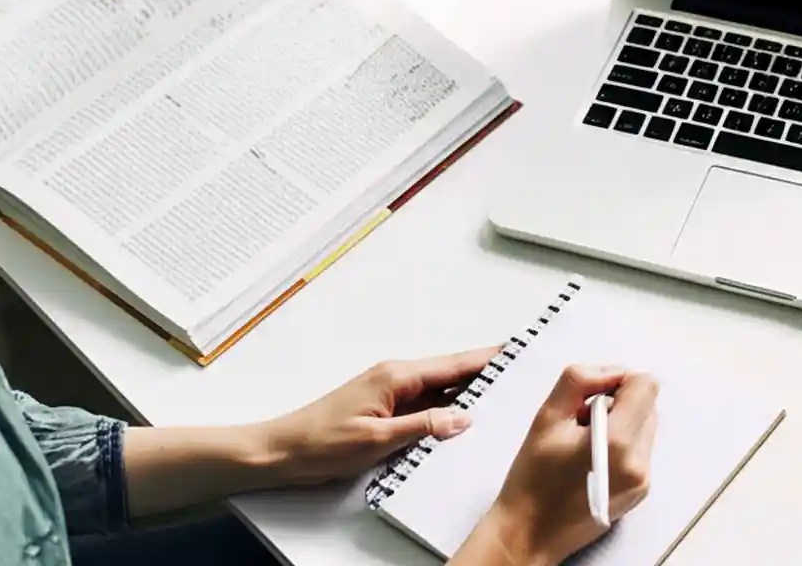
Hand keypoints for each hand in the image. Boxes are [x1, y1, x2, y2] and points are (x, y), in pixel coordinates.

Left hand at [260, 347, 497, 485]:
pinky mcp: (386, 408)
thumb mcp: (377, 440)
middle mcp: (396, 378)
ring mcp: (391, 392)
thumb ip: (423, 427)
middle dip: (485, 373)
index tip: (516, 350)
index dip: (487, 358)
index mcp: (397, 376)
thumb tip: (462, 418)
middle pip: (452, 373)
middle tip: (520, 374)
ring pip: (440, 389)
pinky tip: (460, 420)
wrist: (282, 450)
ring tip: (501, 396)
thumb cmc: (319, 442)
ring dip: (467, 393)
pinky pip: (425, 405)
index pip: (454, 364)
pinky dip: (445, 409)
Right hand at [457, 365, 658, 565]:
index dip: (618, 381)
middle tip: (580, 423)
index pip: (646, 386)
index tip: (592, 396)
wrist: (530, 534)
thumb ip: (580, 381)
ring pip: (644, 425)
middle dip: (616, 403)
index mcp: (617, 443)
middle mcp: (639, 464)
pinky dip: (620, 444)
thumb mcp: (547, 417)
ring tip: (583, 443)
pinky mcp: (640, 490)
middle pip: (647, 404)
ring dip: (618, 423)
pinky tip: (590, 460)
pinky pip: (640, 449)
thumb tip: (611, 371)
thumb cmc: (532, 480)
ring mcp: (643, 480)